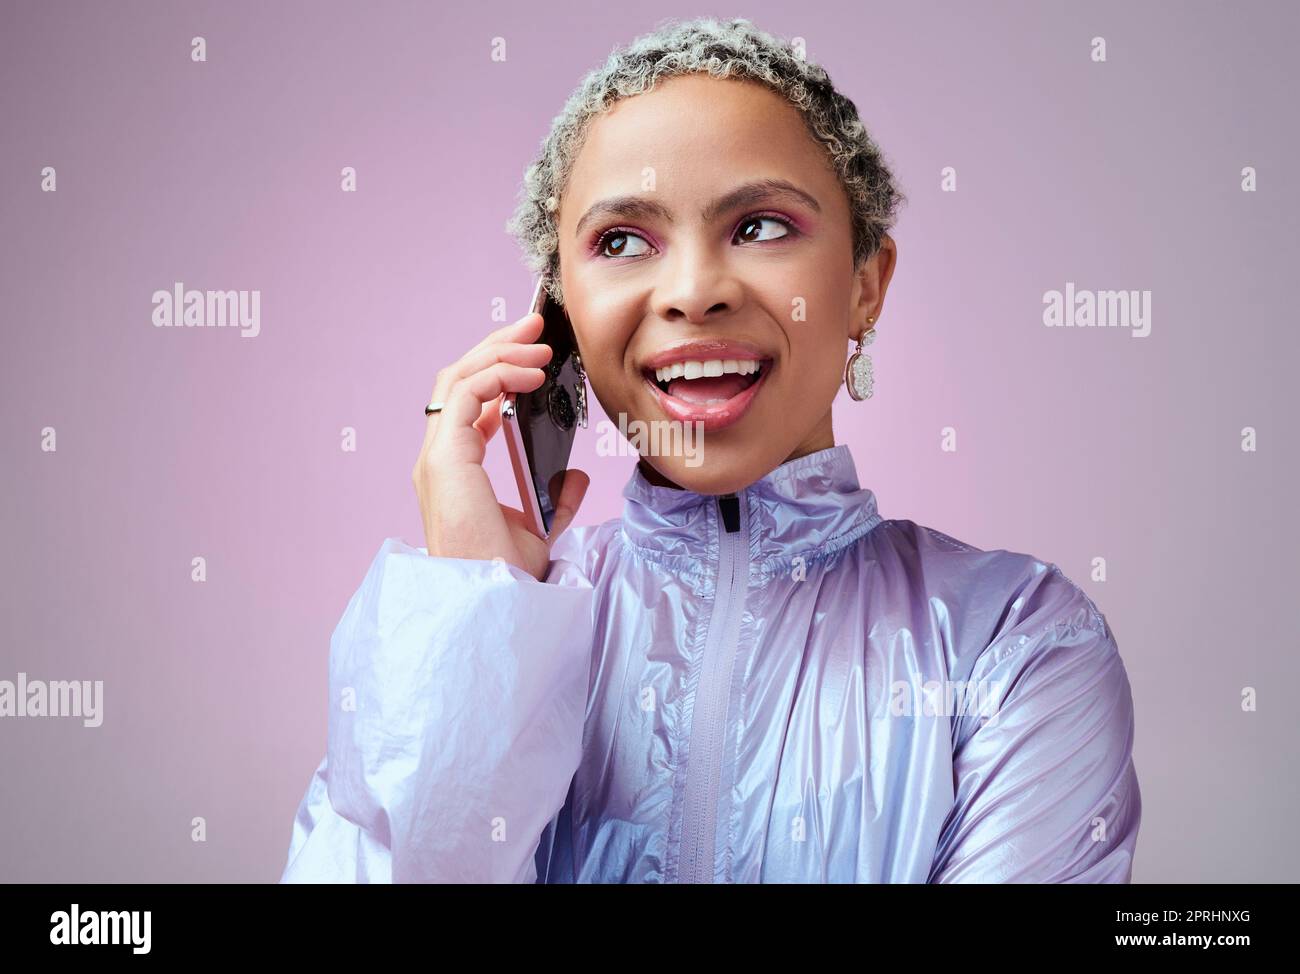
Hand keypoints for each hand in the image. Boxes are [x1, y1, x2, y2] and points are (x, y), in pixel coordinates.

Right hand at [411, 312, 589, 580]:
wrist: (493, 600)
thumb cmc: (504, 575)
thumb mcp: (540, 528)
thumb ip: (554, 498)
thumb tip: (576, 474)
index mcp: (455, 468)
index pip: (468, 402)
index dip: (498, 370)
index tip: (535, 354)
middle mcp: (440, 457)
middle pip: (460, 380)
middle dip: (498, 346)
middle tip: (535, 325)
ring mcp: (438, 456)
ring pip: (458, 378)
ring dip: (499, 352)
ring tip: (538, 343)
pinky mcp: (445, 458)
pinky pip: (467, 395)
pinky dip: (498, 374)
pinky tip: (531, 374)